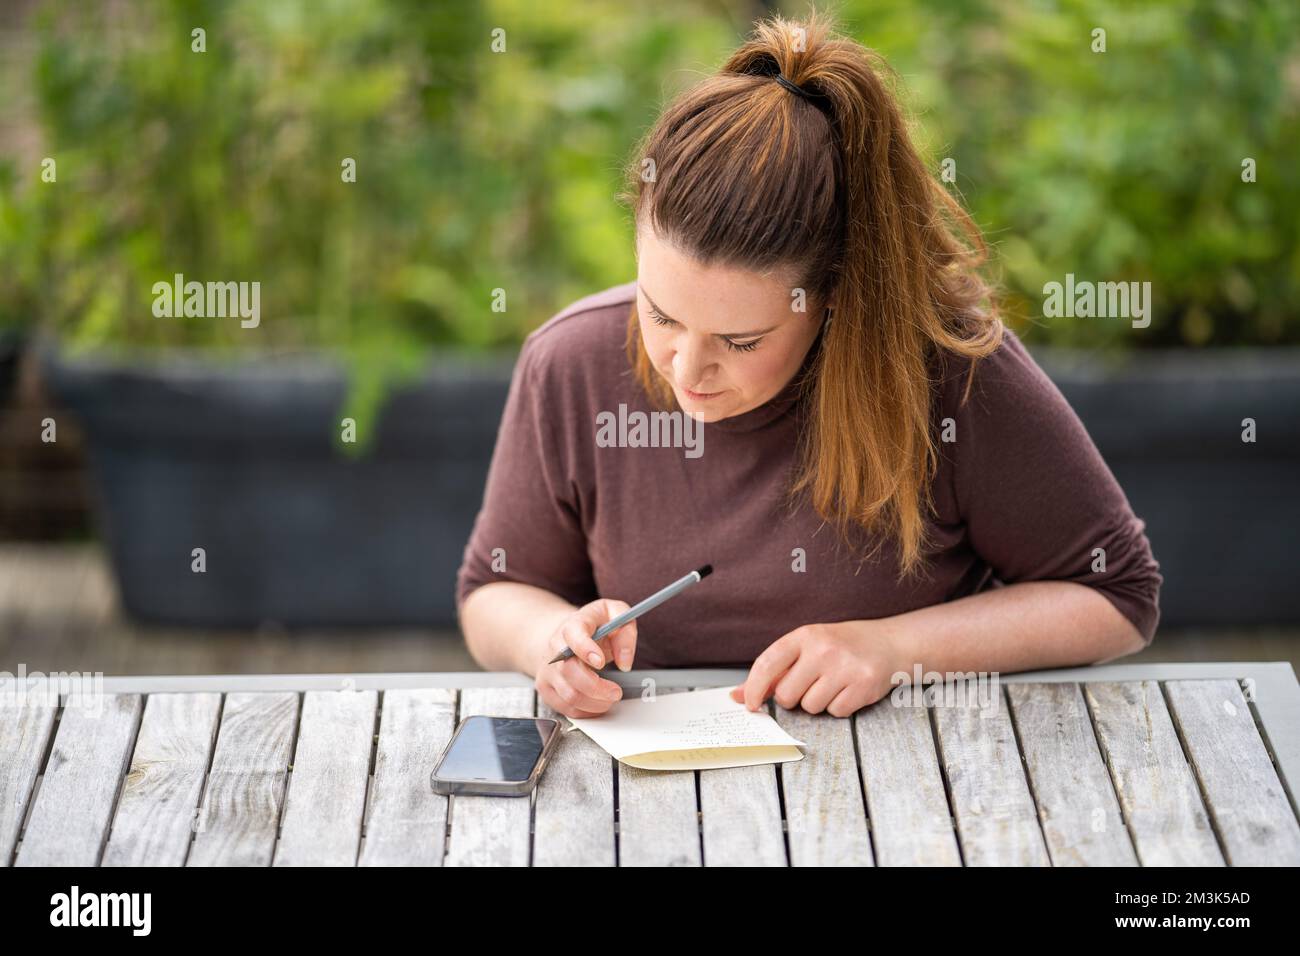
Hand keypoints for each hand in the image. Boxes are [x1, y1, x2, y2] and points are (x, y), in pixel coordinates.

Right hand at [532, 599, 637, 718]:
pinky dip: (586, 711)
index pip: (573, 635)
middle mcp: (555, 647)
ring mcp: (548, 669)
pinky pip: (565, 708)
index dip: (585, 649)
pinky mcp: (546, 687)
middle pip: (570, 671)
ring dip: (595, 702)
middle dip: (597, 687)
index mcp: (573, 625)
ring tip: (610, 697)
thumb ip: (625, 632)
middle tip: (616, 692)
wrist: (566, 636)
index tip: (601, 661)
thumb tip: (624, 662)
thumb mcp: (615, 615)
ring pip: (569, 694)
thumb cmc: (594, 626)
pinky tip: (597, 703)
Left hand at [729, 620, 900, 716]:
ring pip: (810, 706)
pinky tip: (848, 690)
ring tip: (832, 684)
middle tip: (808, 684)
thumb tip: (738, 696)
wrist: (891, 642)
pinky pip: (835, 712)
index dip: (753, 688)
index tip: (749, 703)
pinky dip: (838, 707)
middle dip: (792, 697)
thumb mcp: (808, 646)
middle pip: (786, 694)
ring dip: (817, 702)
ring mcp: (844, 667)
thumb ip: (775, 670)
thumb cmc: (843, 646)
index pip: (767, 664)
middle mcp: (823, 649)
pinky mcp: (863, 685)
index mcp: (805, 636)